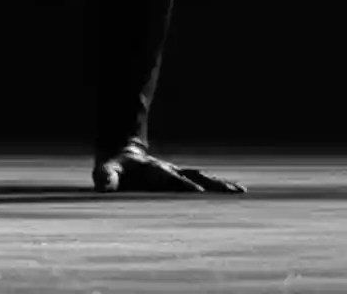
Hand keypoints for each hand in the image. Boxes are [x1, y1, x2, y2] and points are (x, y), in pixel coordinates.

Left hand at [93, 144, 245, 193]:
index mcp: (154, 170)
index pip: (172, 179)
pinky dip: (219, 188)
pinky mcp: (180, 180)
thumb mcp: (106, 171)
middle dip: (212, 185)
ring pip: (203, 178)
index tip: (197, 191)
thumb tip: (104, 186)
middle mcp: (170, 172)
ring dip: (221, 186)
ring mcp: (177, 175)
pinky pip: (203, 183)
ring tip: (242, 192)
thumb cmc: (113, 168)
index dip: (183, 184)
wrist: (120, 153)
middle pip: (195, 176)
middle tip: (233, 192)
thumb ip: (106, 177)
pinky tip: (236, 193)